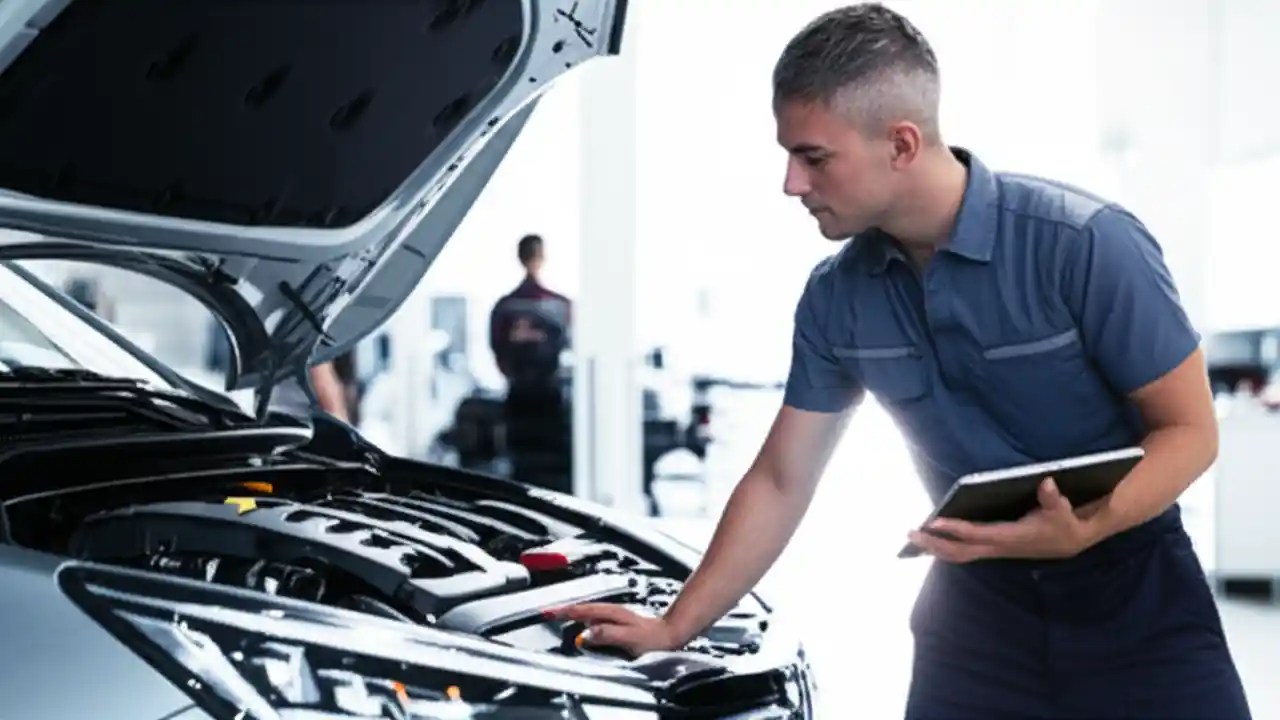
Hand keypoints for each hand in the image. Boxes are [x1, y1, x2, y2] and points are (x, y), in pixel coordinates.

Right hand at [543, 603, 682, 656]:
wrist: (671, 635)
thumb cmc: (653, 639)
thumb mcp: (628, 638)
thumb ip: (607, 634)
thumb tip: (586, 633)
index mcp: (612, 613)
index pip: (583, 610)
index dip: (565, 611)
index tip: (549, 612)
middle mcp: (612, 611)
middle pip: (583, 608)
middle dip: (566, 609)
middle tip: (549, 613)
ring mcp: (616, 615)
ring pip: (589, 611)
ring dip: (574, 613)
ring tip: (561, 615)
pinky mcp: (619, 621)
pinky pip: (596, 617)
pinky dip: (585, 618)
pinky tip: (584, 623)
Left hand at [908, 478, 1102, 562]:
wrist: (1071, 541)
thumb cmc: (1064, 523)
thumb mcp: (1062, 510)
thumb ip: (1053, 499)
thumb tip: (1047, 482)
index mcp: (1010, 537)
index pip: (976, 534)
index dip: (955, 529)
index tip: (934, 522)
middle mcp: (998, 547)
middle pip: (960, 551)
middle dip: (935, 543)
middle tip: (911, 533)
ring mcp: (995, 550)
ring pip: (960, 555)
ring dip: (937, 548)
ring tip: (914, 538)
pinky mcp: (994, 548)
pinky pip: (965, 551)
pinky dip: (946, 548)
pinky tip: (932, 541)